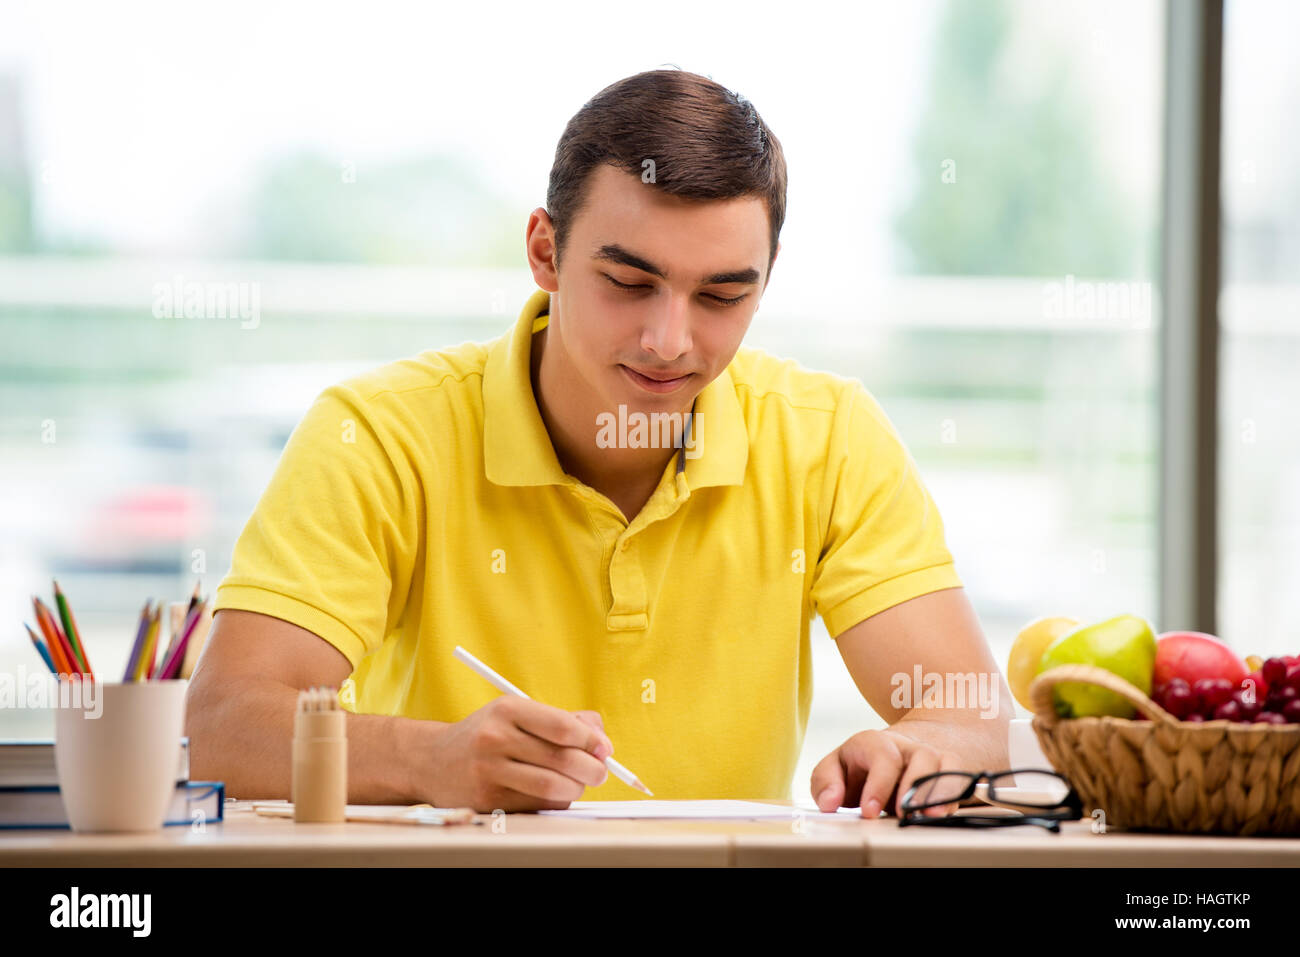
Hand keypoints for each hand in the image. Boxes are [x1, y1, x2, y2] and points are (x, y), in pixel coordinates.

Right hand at [420, 697, 613, 811]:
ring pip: (552, 787)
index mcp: (507, 709)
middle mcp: (495, 738)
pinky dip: (554, 801)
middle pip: (561, 759)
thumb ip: (563, 720)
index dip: (591, 741)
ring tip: (577, 784)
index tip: (604, 749)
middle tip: (600, 772)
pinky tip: (552, 793)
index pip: (562, 727)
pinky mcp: (486, 800)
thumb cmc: (488, 734)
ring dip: (575, 789)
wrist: (432, 760)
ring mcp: (488, 771)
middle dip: (591, 769)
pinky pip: (536, 805)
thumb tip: (601, 739)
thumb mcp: (517, 713)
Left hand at [810, 727, 965, 818]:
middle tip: (903, 815)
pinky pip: (958, 777)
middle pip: (920, 757)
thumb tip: (830, 801)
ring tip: (928, 816)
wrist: (887, 755)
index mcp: (873, 742)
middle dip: (913, 788)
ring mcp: (928, 756)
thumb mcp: (833, 769)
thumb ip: (825, 783)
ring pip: (943, 765)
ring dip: (937, 793)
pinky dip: (952, 795)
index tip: (869, 812)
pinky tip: (942, 813)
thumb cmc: (857, 766)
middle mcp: (905, 745)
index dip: (878, 785)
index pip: (882, 756)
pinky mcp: (945, 770)